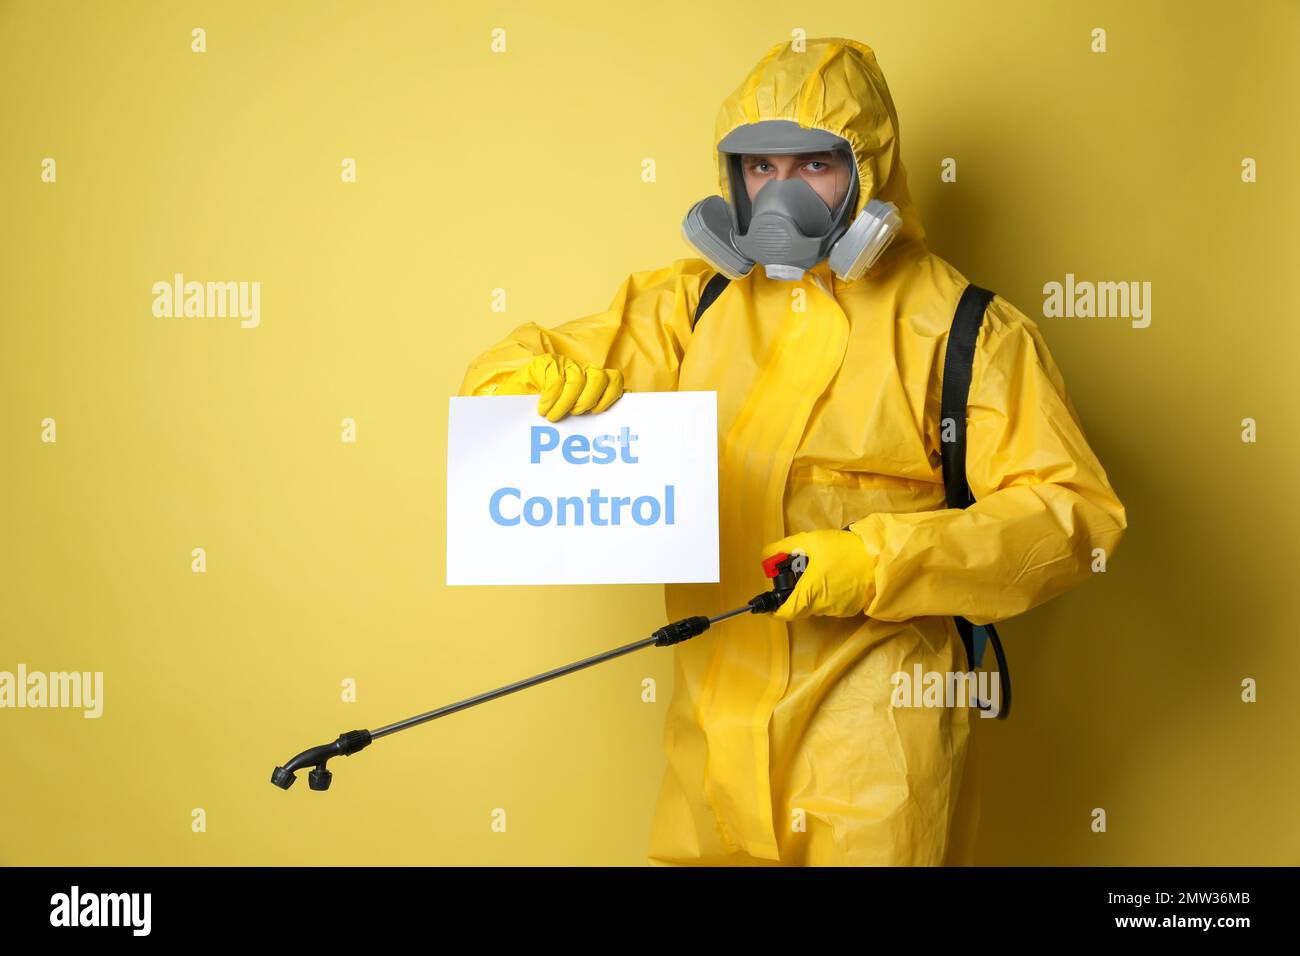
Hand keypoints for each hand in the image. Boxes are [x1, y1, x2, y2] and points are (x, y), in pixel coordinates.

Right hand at [496, 354, 624, 421]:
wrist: (509, 409)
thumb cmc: (543, 418)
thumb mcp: (570, 420)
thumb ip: (590, 419)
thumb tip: (611, 428)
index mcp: (592, 384)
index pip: (614, 381)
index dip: (612, 395)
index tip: (599, 413)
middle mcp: (581, 371)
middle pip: (601, 378)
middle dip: (590, 399)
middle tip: (575, 414)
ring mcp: (564, 366)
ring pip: (579, 378)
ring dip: (569, 401)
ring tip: (555, 416)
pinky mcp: (546, 364)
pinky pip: (557, 380)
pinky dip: (552, 399)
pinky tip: (542, 410)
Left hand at [761, 529, 875, 621]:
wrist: (878, 558)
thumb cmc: (843, 550)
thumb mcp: (810, 541)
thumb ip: (783, 548)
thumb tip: (766, 558)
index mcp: (809, 593)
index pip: (784, 612)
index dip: (774, 607)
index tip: (770, 599)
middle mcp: (821, 607)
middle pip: (798, 606)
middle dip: (793, 593)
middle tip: (797, 573)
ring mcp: (836, 609)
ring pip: (814, 604)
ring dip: (810, 591)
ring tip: (819, 569)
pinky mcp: (848, 608)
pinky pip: (829, 603)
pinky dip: (826, 593)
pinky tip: (833, 575)